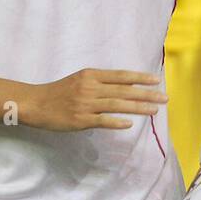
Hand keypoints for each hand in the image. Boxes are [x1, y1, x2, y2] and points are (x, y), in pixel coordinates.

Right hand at [21, 68, 166, 130]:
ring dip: (137, 108)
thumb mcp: (81, 79)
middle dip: (146, 94)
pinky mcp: (80, 120)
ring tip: (154, 110)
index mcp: (91, 75)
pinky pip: (102, 121)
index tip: (157, 80)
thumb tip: (127, 84)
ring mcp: (85, 104)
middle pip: (123, 90)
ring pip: (116, 105)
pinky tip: (129, 124)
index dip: (140, 77)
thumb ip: (101, 81)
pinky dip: (116, 122)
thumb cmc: (60, 91)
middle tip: (164, 98)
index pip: (121, 75)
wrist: (36, 104)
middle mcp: (90, 88)